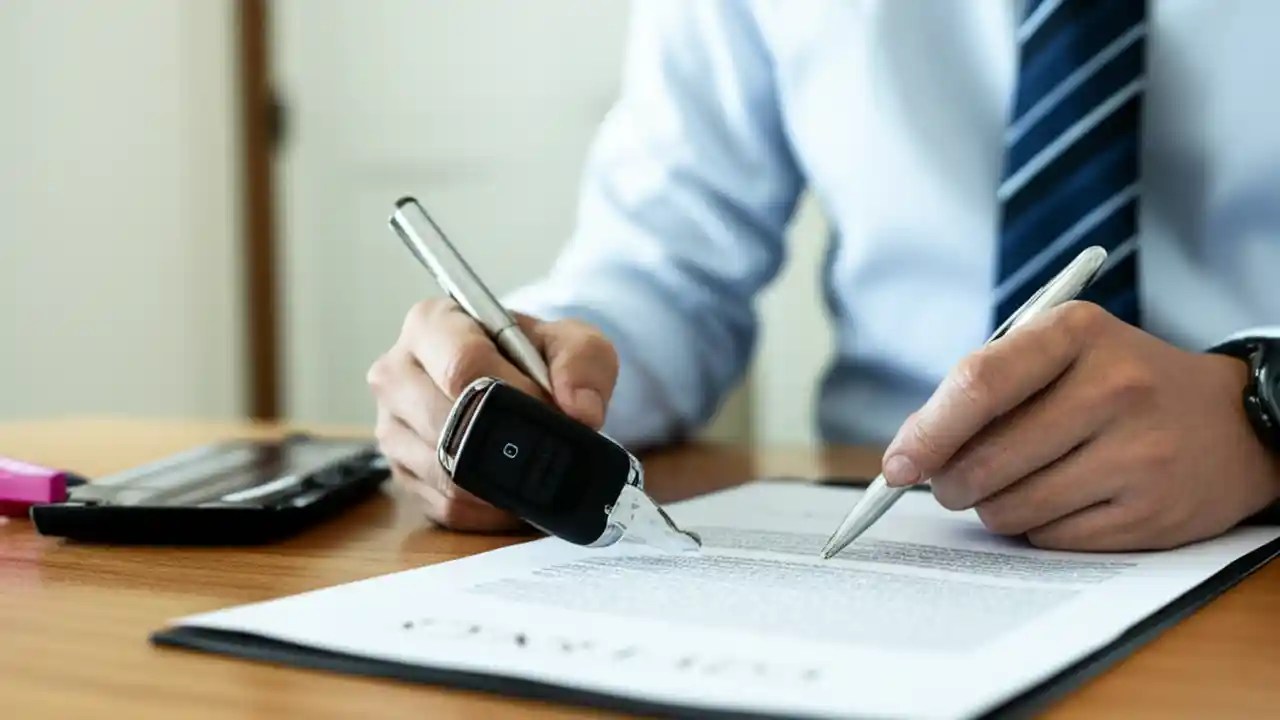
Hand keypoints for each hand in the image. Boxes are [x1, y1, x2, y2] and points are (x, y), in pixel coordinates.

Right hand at [367, 299, 618, 530]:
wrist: (518, 385)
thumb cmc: (536, 359)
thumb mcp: (574, 343)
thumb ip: (584, 363)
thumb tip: (580, 412)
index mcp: (431, 324)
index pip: (462, 364)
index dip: (514, 394)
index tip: (549, 408)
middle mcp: (396, 373)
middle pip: (447, 421)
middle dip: (506, 440)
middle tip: (548, 444)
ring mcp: (391, 427)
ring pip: (444, 470)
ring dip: (500, 480)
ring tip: (535, 467)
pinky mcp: (402, 475)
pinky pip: (446, 504)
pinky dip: (489, 508)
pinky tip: (515, 492)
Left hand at [882, 301, 1279, 550]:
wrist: (1230, 423)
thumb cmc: (1115, 384)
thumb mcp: (1060, 354)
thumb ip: (983, 390)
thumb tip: (909, 455)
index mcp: (1076, 333)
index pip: (977, 385)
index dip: (926, 433)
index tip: (896, 466)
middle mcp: (1114, 388)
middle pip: (985, 461)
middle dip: (950, 482)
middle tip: (951, 481)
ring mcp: (1138, 453)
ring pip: (1010, 508)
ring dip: (993, 507)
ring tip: (1017, 483)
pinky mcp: (1152, 512)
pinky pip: (1050, 538)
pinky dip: (1037, 527)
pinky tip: (1064, 500)